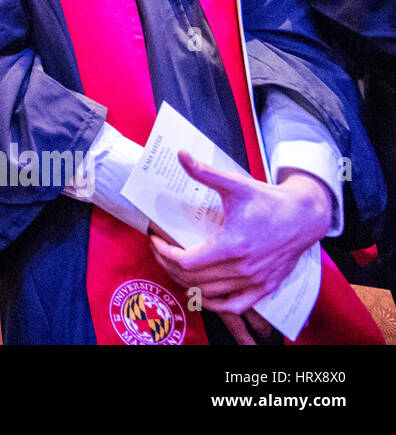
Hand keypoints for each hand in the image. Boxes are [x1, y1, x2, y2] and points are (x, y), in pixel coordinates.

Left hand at [149, 150, 330, 315]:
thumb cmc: (269, 201)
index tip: (156, 240)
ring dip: (185, 282)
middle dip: (169, 265)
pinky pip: (234, 306)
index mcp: (233, 244)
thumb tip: (181, 155)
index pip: (187, 261)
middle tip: (160, 250)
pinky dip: (213, 303)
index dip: (165, 252)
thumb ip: (205, 172)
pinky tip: (200, 292)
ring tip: (173, 265)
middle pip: (193, 279)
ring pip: (209, 294)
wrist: (305, 217)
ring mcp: (255, 281)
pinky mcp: (265, 287)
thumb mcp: (236, 184)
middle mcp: (243, 268)